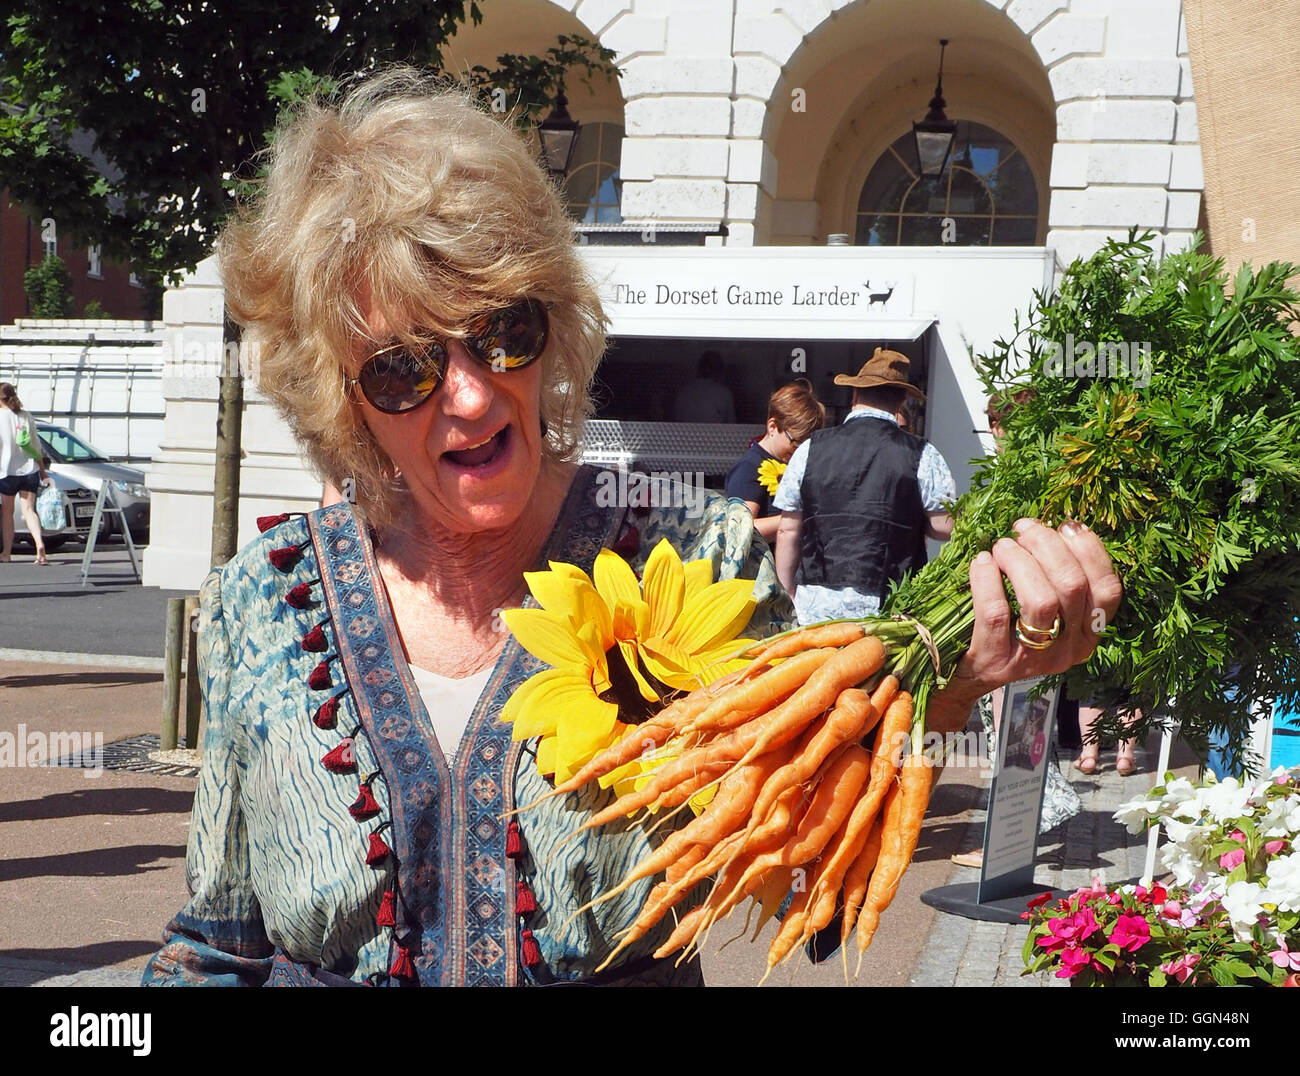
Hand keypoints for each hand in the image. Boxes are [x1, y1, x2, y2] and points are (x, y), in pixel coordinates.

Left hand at [927, 518, 1121, 731]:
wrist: (968, 675)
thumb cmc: (1010, 627)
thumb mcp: (1045, 608)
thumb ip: (1057, 576)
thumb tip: (1056, 528)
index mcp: (1088, 633)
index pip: (1108, 589)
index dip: (1090, 550)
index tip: (1065, 525)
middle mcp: (1069, 650)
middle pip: (1073, 586)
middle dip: (1047, 545)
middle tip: (1022, 529)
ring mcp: (1034, 659)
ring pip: (1041, 600)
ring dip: (1020, 561)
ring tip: (1002, 546)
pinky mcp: (997, 661)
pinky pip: (997, 612)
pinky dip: (987, 579)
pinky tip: (981, 562)